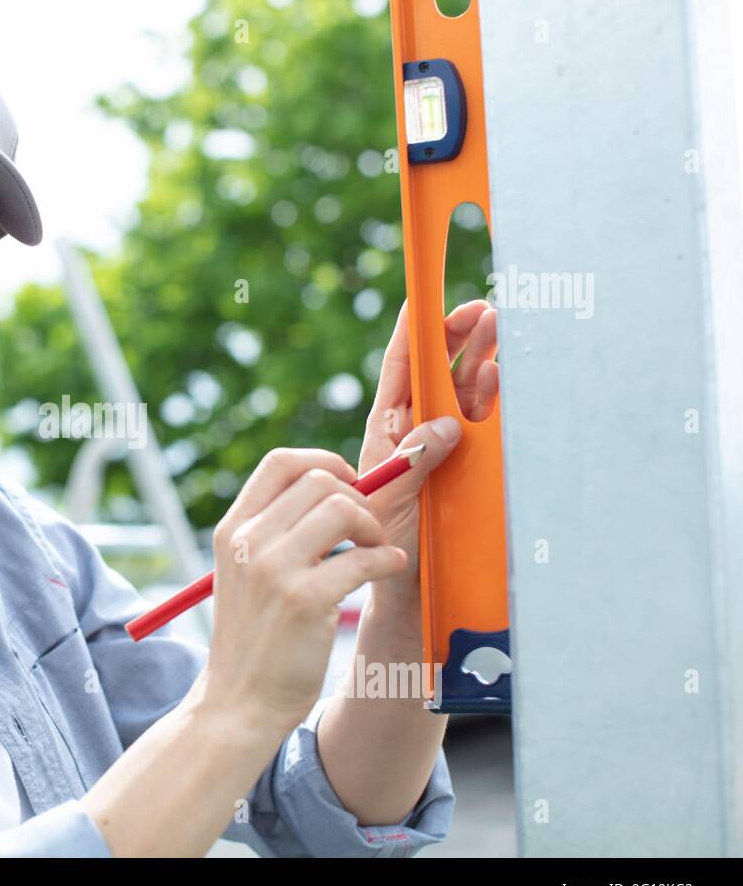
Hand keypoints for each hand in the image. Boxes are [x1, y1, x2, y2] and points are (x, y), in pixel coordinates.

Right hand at [202, 448, 409, 735]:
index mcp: (232, 530)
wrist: (240, 700)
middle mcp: (248, 542)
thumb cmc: (256, 636)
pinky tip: (388, 568)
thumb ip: (273, 532)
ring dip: (373, 526)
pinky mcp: (304, 600)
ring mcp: (274, 570)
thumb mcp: (245, 573)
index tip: (347, 485)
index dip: (324, 462)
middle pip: (319, 481)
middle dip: (357, 497)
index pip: (281, 463)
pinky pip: (363, 558)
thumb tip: (334, 488)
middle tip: (366, 530)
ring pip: (343, 509)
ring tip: (375, 551)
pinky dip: (387, 560)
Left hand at [358, 299, 499, 613]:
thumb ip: (414, 460)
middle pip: (441, 371)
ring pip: (467, 391)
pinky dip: (495, 400)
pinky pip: (486, 426)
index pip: (401, 368)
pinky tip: (500, 379)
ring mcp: (448, 445)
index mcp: (388, 427)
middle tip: (482, 309)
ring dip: (483, 359)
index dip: (414, 332)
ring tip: (498, 328)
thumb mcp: (391, 496)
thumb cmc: (385, 540)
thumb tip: (447, 423)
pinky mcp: (472, 466)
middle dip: (461, 336)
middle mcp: (418, 428)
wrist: (405, 588)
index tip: (425, 298)